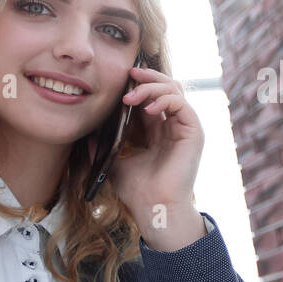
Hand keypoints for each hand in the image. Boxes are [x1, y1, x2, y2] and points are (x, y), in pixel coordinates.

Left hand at [105, 64, 204, 233]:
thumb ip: (105, 146)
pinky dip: (163, 100)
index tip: (120, 78)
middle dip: (148, 77)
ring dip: (151, 87)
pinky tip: (146, 108)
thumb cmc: (137, 191)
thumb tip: (89, 134)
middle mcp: (174, 126)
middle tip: (129, 74)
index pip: (152, 96)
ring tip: (131, 96)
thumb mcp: (115, 162)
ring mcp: (185, 128)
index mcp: (159, 130)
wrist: (153, 207)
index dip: (139, 84)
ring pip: (174, 90)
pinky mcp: (193, 132)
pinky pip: (180, 104)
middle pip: (166, 87)